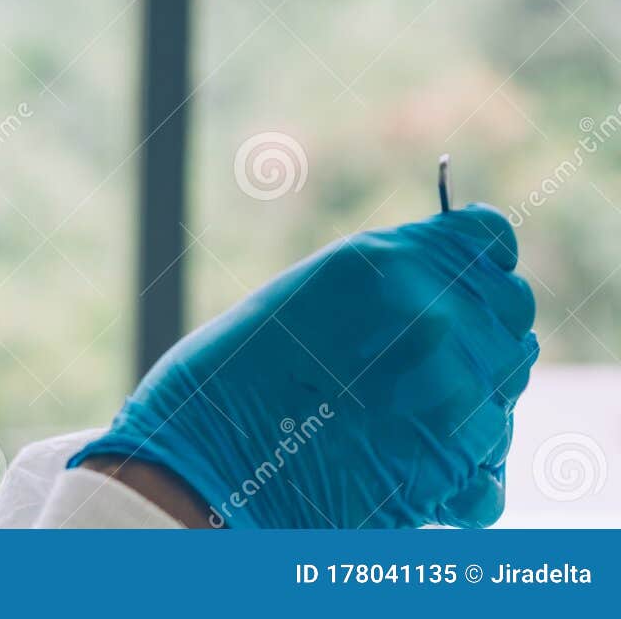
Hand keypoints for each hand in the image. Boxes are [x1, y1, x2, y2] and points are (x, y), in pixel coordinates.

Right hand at [70, 204, 538, 527]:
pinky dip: (463, 472)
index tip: (463, 278)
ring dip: (472, 398)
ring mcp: (451, 397)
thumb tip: (444, 292)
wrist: (199, 468)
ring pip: (506, 387)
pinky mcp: (452, 472)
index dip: (479, 260)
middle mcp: (432, 321)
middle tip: (426, 355)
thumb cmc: (226, 380)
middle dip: (480, 328)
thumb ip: (388, 286)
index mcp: (386, 263)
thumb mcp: (307, 298)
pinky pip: (492, 464)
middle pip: (511, 310)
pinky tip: (412, 464)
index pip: (489, 239)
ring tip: (404, 411)